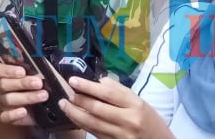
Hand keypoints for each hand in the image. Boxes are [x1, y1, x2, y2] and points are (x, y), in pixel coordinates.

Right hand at [0, 60, 48, 126]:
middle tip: (38, 83)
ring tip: (42, 95)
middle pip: (3, 84)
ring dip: (26, 97)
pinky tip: (24, 111)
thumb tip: (23, 55)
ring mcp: (2, 102)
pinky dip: (14, 114)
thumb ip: (26, 61)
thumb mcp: (33, 68)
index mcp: (2, 73)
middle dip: (22, 83)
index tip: (22, 71)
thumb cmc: (35, 81)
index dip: (7, 70)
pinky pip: (5, 117)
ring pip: (7, 99)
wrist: (42, 102)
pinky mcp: (7, 115)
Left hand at [57, 76, 172, 138]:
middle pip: (97, 108)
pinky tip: (75, 117)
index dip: (88, 86)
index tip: (73, 80)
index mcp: (136, 105)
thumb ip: (120, 91)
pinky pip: (95, 133)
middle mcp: (129, 121)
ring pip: (93, 123)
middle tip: (66, 93)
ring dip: (75, 113)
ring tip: (64, 105)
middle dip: (79, 100)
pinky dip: (83, 124)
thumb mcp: (140, 102)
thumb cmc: (151, 121)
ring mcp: (121, 135)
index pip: (108, 93)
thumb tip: (99, 81)